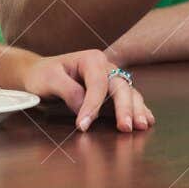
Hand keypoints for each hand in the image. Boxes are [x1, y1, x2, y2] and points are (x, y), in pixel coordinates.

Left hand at [22, 49, 155, 132]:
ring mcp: (112, 79)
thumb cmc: (43, 75)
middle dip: (125, 108)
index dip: (92, 105)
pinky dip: (140, 109)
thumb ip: (67, 90)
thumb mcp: (49, 79)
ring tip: (141, 126)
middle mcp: (107, 67)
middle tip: (125, 127)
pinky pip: (130, 99)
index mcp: (92, 60)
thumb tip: (83, 107)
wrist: (40, 74)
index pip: (98, 84)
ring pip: (130, 92)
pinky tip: (147, 120)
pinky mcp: (113, 92)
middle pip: (120, 87)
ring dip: (137, 109)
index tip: (83, 125)